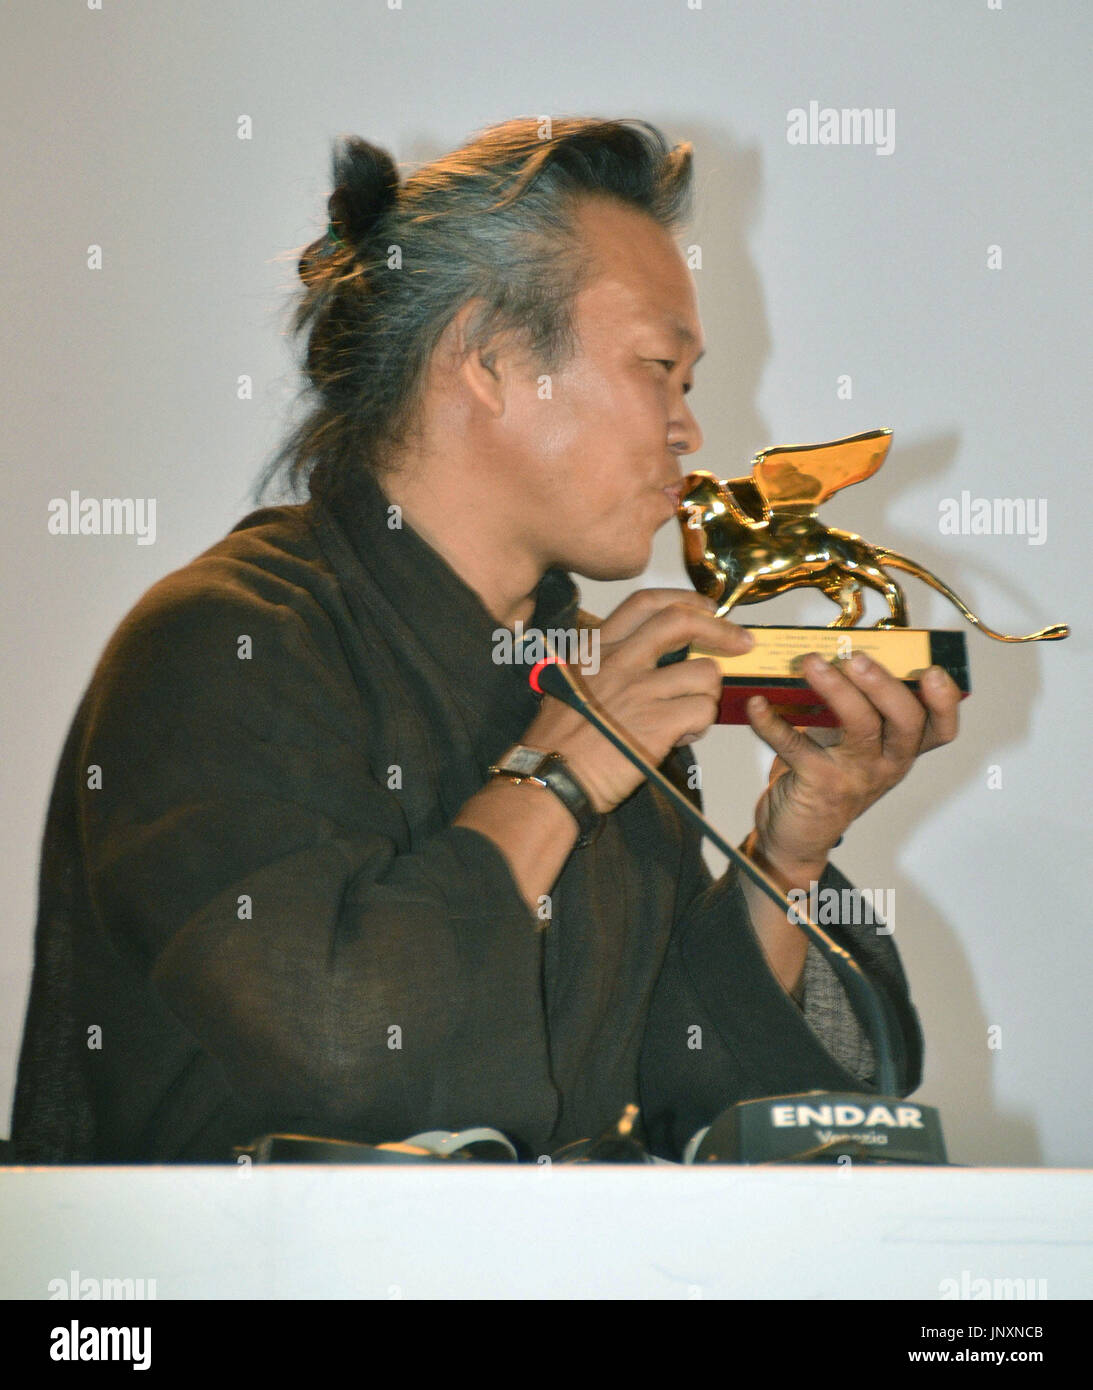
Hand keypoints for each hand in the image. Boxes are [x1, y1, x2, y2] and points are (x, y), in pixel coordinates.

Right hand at [523, 589, 752, 813]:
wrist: (551, 776)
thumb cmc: (557, 741)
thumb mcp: (569, 684)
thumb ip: (606, 666)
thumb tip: (655, 662)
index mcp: (596, 649)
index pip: (645, 603)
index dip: (685, 599)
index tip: (707, 606)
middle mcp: (619, 661)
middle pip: (682, 622)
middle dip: (721, 629)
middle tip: (740, 643)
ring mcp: (639, 690)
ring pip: (704, 673)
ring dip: (708, 695)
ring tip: (690, 714)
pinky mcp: (657, 723)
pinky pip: (703, 711)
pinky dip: (701, 725)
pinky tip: (681, 736)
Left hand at [745, 652, 961, 880]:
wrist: (797, 835)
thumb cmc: (825, 775)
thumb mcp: (849, 740)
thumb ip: (853, 704)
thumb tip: (833, 649)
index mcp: (900, 748)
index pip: (940, 728)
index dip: (944, 700)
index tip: (932, 671)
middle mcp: (887, 763)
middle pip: (906, 722)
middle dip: (885, 685)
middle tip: (858, 657)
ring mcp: (855, 776)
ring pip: (860, 729)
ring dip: (837, 691)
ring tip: (812, 664)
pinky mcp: (818, 784)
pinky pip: (796, 747)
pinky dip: (772, 723)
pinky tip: (757, 704)